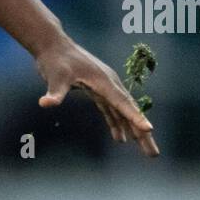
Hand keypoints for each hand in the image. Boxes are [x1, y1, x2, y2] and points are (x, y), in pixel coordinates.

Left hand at [36, 38, 158, 156]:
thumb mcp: (55, 77)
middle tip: (153, 154)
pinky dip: (117, 123)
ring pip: (123, 113)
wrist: (53, 46)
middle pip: (130, 111)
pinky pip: (111, 110)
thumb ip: (55, 92)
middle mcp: (110, 84)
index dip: (135, 117)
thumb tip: (46, 104)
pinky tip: (121, 138)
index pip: (122, 103)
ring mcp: (105, 87)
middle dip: (142, 133)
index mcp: (104, 81)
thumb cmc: (55, 60)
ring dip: (134, 131)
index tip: (149, 130)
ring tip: (146, 152)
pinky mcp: (97, 90)